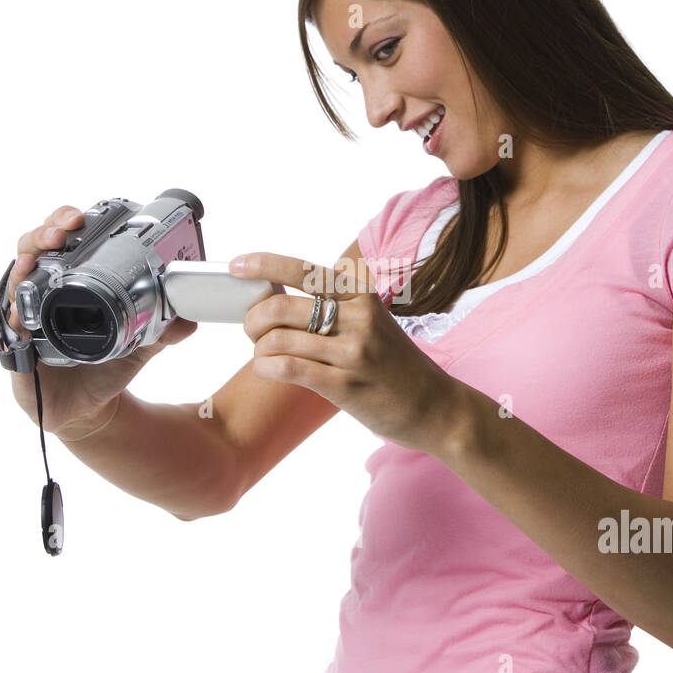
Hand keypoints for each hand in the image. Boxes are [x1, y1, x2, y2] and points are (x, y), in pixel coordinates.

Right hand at [5, 204, 197, 439]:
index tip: (78, 217)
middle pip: (31, 253)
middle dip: (42, 235)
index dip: (63, 223)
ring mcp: (26, 321)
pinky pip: (10, 333)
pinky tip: (19, 314)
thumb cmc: (106, 366)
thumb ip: (164, 328)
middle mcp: (42, 297)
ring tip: (31, 261)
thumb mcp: (139, 344)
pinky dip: (13, 321)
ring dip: (22, 270)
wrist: (92, 409)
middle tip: (60, 232)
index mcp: (69, 285)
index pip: (60, 243)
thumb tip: (190, 319)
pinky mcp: (18, 352)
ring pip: (14, 285)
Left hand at [229, 250, 457, 450]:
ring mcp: (353, 351)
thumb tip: (275, 297)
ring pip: (279, 339)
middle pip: (280, 305)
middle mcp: (358, 317)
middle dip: (252, 319)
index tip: (237, 266)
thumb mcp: (373, 320)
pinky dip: (266, 368)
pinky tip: (267, 370)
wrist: (434, 407)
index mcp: (362, 294)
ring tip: (264, 356)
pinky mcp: (345, 385)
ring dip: (259, 349)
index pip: (303, 270)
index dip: (264, 265)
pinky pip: (288, 368)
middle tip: (252, 331)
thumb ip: (334, 306)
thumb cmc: (394, 364)